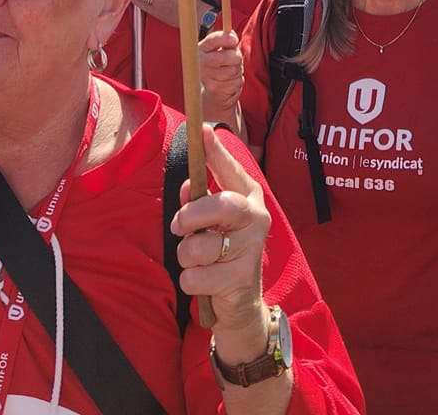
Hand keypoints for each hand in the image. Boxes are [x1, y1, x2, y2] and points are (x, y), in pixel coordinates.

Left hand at [171, 124, 272, 354]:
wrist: (241, 306)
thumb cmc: (222, 255)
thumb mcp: (211, 226)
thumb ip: (200, 203)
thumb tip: (186, 187)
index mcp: (249, 199)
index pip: (231, 171)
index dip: (216, 151)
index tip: (202, 130)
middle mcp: (257, 219)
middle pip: (219, 205)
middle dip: (191, 216)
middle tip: (179, 228)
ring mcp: (252, 249)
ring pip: (198, 247)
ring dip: (187, 258)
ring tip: (199, 263)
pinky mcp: (241, 279)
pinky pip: (194, 277)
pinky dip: (190, 283)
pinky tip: (206, 284)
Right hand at [198, 28, 243, 120]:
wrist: (213, 90)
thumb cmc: (220, 64)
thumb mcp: (220, 50)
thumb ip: (226, 41)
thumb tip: (232, 36)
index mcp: (201, 49)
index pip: (212, 40)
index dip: (225, 38)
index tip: (235, 40)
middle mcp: (200, 63)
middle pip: (224, 57)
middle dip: (236, 56)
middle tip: (237, 57)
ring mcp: (206, 77)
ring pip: (233, 70)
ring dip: (238, 69)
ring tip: (232, 69)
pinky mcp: (214, 89)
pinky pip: (236, 82)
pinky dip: (238, 80)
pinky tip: (231, 80)